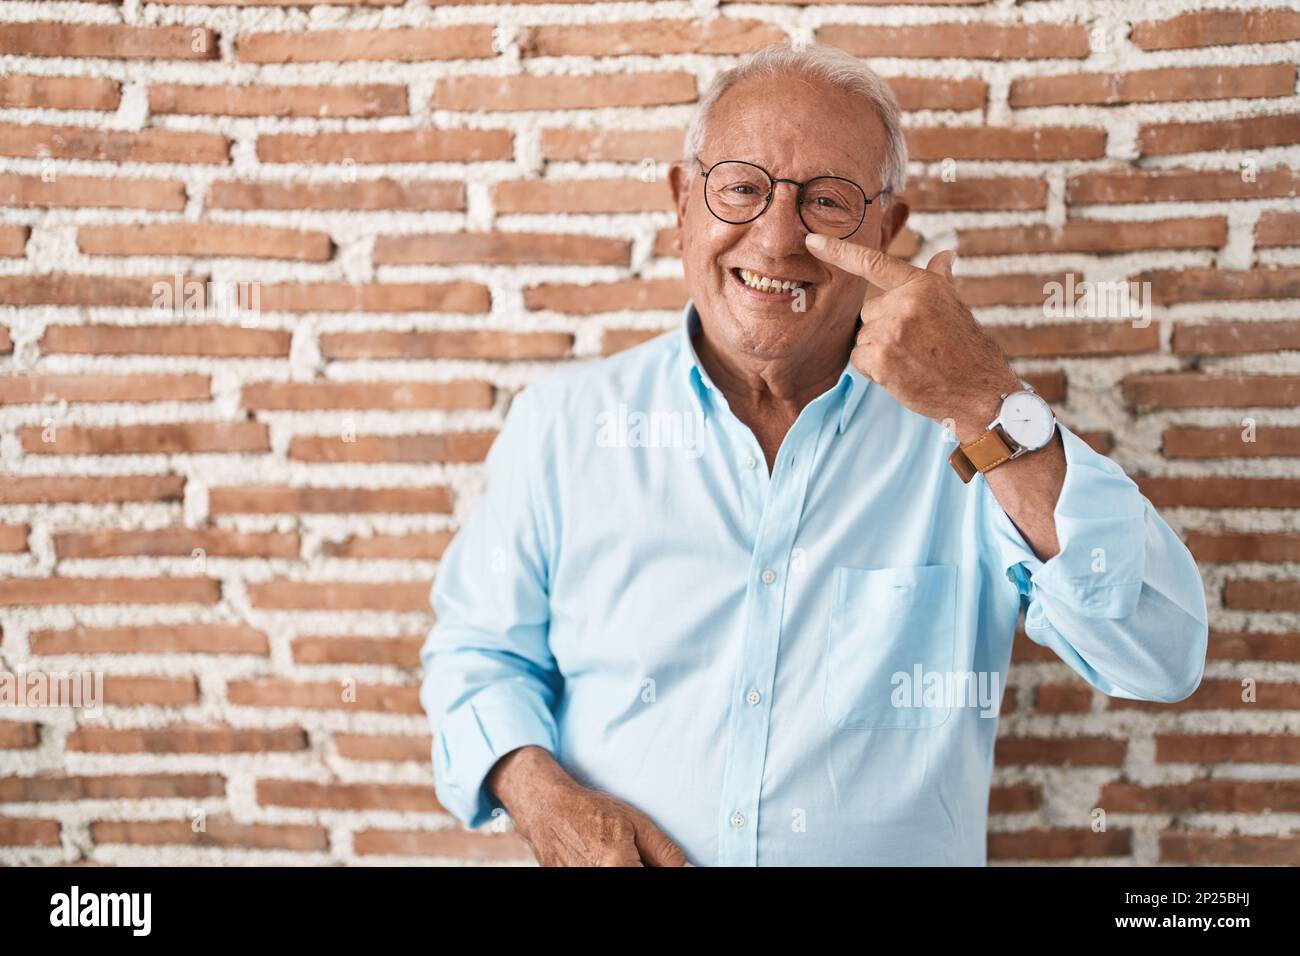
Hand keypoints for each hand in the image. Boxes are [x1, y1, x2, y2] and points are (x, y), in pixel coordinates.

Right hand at [487, 746, 688, 866]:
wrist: (546, 809)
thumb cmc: (593, 812)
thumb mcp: (637, 824)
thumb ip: (667, 854)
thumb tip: (692, 871)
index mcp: (617, 866)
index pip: (653, 883)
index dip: (662, 874)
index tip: (655, 864)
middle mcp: (596, 879)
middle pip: (634, 880)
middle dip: (641, 868)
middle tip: (638, 857)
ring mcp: (579, 882)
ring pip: (617, 881)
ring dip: (629, 869)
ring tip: (625, 858)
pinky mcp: (567, 885)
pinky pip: (600, 881)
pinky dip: (612, 870)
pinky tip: (607, 860)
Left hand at [804, 234, 1021, 442]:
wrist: (978, 390)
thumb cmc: (967, 349)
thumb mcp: (955, 306)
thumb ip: (938, 280)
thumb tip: (944, 255)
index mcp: (921, 285)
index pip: (873, 263)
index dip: (839, 251)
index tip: (812, 240)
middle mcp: (904, 303)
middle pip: (868, 312)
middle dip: (884, 329)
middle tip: (915, 345)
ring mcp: (891, 331)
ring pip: (864, 338)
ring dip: (880, 352)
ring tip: (912, 361)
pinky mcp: (882, 359)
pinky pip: (859, 360)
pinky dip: (874, 370)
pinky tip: (902, 374)